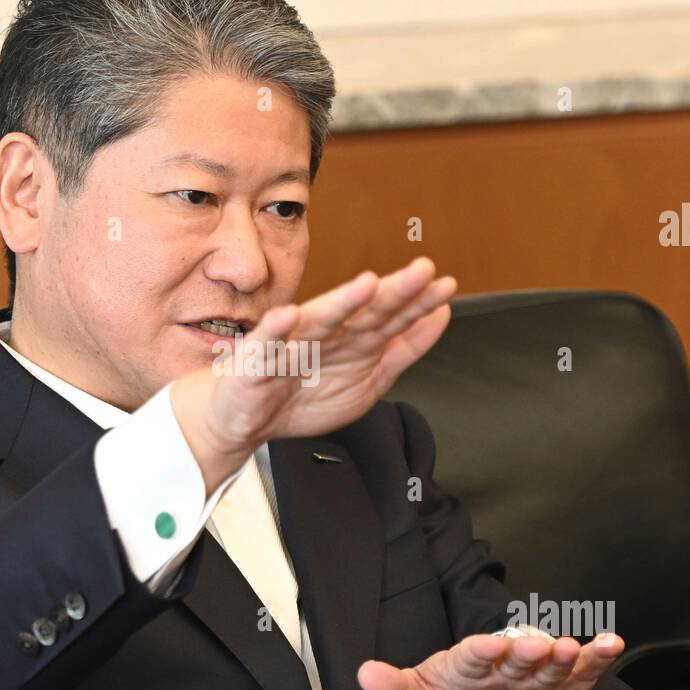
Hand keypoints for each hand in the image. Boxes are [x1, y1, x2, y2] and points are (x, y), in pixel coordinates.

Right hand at [172, 256, 456, 489]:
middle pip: (364, 312)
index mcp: (354, 338)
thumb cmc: (301, 391)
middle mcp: (327, 334)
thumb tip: (442, 314)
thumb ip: (405, 346)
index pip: (392, 317)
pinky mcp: (258, 360)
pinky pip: (267, 344)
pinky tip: (287, 317)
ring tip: (366, 286)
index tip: (445, 286)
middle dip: (392, 292)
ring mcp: (293, 344)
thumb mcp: (369, 377)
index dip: (418, 302)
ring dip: (342, 302)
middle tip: (421, 272)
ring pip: (320, 321)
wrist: (244, 417)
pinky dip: (275, 330)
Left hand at [356, 631, 624, 689]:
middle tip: (534, 647)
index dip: (479, 651)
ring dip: (562, 655)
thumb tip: (365, 674)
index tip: (486, 645)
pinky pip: (584, 669)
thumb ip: (393, 689)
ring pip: (550, 664)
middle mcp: (504, 664)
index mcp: (467, 665)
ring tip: (572, 648)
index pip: (471, 656)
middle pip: (515, 658)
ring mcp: (536, 672)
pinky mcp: (564, 683)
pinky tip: (613, 643)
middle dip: (524, 653)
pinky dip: (599, 656)